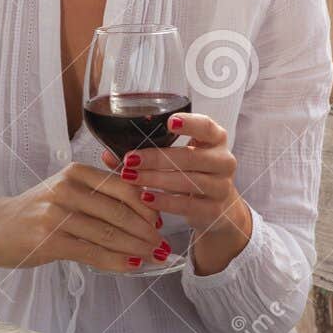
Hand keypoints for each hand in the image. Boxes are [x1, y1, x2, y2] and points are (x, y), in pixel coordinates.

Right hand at [0, 162, 167, 272]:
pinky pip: (92, 252)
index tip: (161, 222)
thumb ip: (99, 194)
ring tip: (154, 257)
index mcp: (77, 172)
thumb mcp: (66, 190)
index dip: (148, 207)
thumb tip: (144, 209)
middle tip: (164, 245)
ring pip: (109, 233)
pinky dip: (116, 261)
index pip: (124, 187)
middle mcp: (67, 188)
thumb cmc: (36, 211)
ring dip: (137, 248)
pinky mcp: (49, 239)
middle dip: (147, 231)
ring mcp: (57, 213)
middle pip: (120, 211)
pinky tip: (131, 266)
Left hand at [110, 113, 250, 240]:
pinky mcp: (214, 210)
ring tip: (132, 178)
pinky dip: (165, 201)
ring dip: (156, 180)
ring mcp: (221, 186)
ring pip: (188, 181)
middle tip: (131, 159)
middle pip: (191, 157)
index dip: (190, 123)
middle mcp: (224, 160)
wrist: (218, 207)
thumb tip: (109, 154)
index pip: (207, 126)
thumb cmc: (193, 174)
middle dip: (157, 158)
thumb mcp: (178, 159)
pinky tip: (146, 198)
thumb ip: (147, 154)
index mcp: (216, 140)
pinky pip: (187, 205)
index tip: (169, 122)